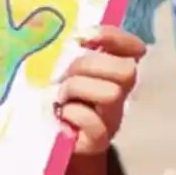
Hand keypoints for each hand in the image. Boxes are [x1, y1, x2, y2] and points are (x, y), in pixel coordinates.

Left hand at [55, 25, 145, 154]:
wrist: (44, 136)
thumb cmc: (50, 94)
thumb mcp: (56, 66)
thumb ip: (66, 48)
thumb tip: (69, 33)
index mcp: (110, 68)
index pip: (131, 47)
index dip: (114, 38)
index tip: (84, 37)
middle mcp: (118, 91)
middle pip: (126, 70)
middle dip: (90, 65)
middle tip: (65, 74)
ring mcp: (111, 118)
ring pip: (112, 94)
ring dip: (77, 88)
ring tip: (59, 96)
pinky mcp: (99, 141)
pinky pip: (95, 124)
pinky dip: (74, 114)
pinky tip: (61, 115)